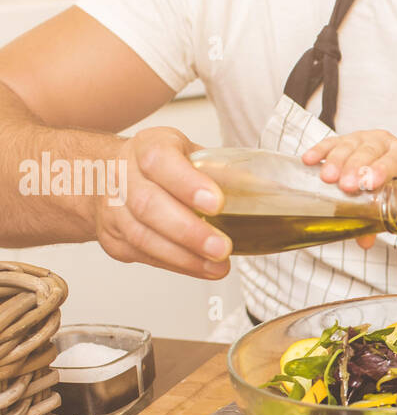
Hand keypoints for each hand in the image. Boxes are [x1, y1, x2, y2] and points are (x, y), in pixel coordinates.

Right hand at [93, 126, 232, 278]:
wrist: (110, 177)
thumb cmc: (163, 166)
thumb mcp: (190, 154)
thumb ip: (220, 171)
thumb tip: (267, 191)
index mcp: (147, 147)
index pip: (160, 161)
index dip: (188, 183)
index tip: (218, 203)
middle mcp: (123, 175)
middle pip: (149, 205)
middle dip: (189, 231)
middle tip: (221, 247)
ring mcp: (113, 208)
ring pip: (143, 237)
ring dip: (185, 256)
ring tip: (217, 265)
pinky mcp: (114, 238)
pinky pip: (144, 255)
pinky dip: (176, 264)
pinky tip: (201, 267)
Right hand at [302, 132, 396, 250]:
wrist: (395, 167)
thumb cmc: (395, 185)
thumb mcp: (395, 201)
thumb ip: (380, 221)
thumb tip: (364, 242)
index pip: (393, 161)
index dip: (382, 170)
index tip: (369, 183)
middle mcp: (382, 143)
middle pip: (368, 152)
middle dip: (355, 169)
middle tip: (345, 186)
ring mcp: (362, 139)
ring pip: (348, 145)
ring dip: (336, 161)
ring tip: (326, 178)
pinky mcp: (343, 140)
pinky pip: (330, 143)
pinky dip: (319, 151)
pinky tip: (309, 160)